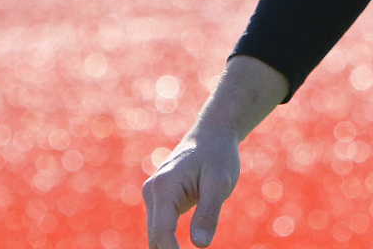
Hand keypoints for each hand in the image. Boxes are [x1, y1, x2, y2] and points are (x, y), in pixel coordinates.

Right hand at [142, 131, 240, 248]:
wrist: (213, 134)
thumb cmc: (218, 156)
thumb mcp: (220, 183)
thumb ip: (208, 213)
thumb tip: (200, 245)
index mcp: (164, 187)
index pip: (162, 233)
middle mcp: (152, 191)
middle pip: (155, 235)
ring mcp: (153, 194)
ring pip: (156, 232)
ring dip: (168, 248)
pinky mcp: (159, 197)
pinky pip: (161, 225)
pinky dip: (170, 239)